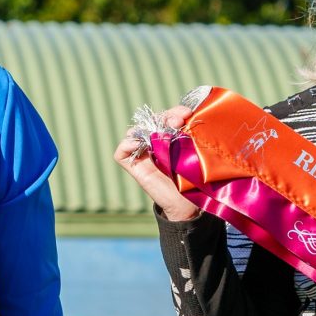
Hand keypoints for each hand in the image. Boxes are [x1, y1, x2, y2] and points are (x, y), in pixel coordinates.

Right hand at [113, 104, 200, 223]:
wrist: (187, 204)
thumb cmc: (194, 179)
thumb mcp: (194, 152)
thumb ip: (190, 136)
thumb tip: (190, 117)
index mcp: (170, 138)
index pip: (167, 116)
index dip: (175, 111)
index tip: (188, 114)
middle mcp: (154, 144)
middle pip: (151, 120)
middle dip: (165, 116)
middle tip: (179, 121)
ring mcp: (142, 155)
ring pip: (135, 132)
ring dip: (147, 127)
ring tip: (163, 132)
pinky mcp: (134, 167)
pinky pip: (121, 152)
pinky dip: (127, 144)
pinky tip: (143, 144)